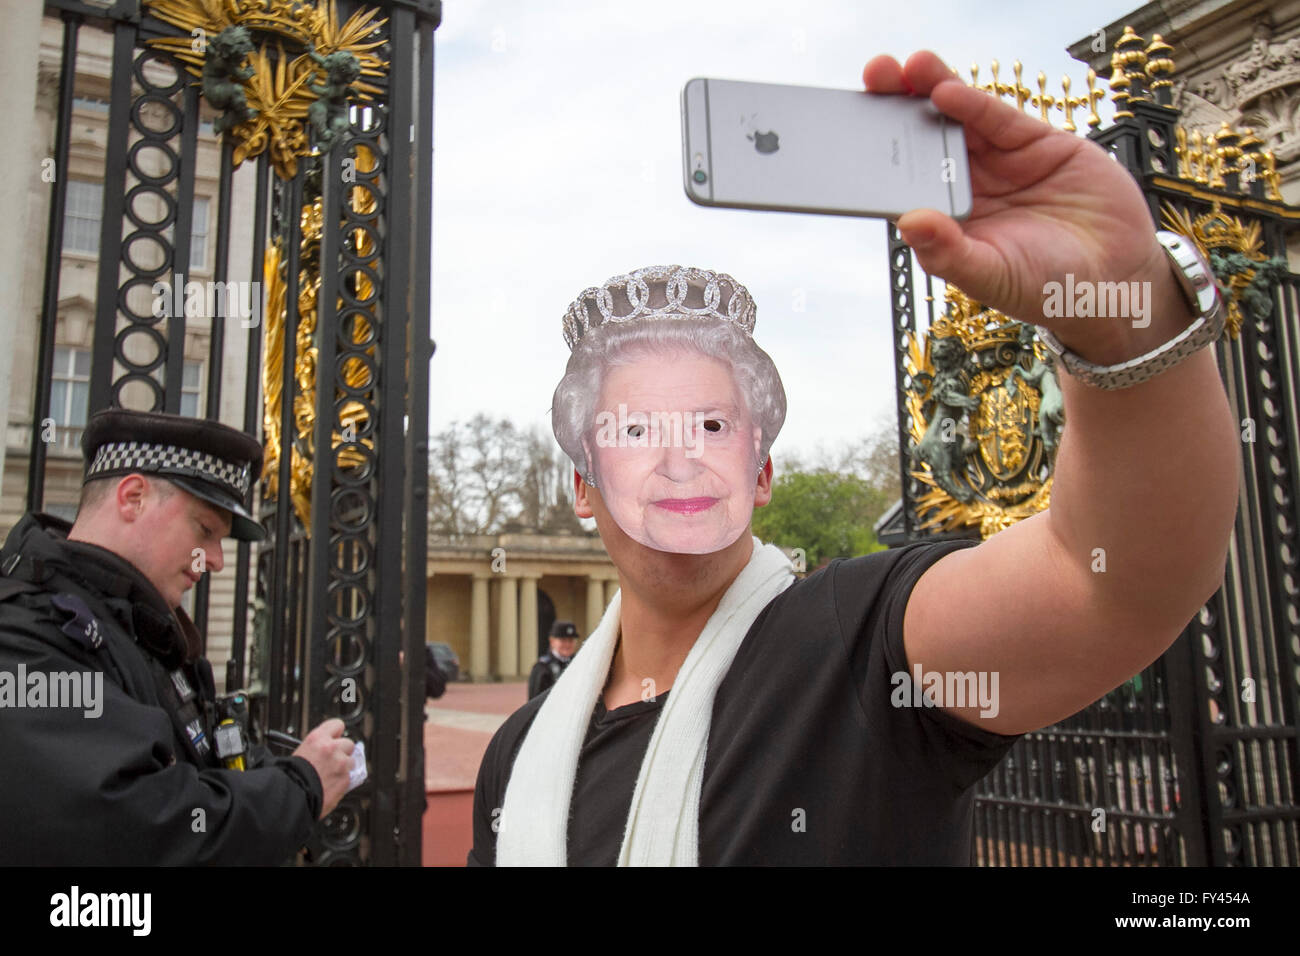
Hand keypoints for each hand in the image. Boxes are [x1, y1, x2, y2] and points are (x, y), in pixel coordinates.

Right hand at [292, 718, 354, 819]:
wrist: (291, 797)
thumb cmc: (291, 777)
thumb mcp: (301, 752)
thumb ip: (317, 747)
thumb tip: (326, 746)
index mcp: (317, 738)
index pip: (337, 725)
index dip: (336, 733)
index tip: (335, 738)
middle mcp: (331, 748)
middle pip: (348, 743)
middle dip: (342, 751)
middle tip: (333, 760)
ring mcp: (341, 763)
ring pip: (351, 761)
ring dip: (344, 767)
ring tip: (330, 775)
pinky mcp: (345, 779)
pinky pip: (349, 777)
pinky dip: (342, 782)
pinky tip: (330, 785)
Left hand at [864, 51, 1175, 354]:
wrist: (1116, 279)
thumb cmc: (1046, 286)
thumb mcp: (991, 276)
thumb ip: (949, 252)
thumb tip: (908, 223)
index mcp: (943, 218)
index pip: (899, 181)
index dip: (874, 155)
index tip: (846, 132)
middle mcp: (964, 185)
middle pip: (920, 139)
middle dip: (894, 108)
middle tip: (871, 78)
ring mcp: (997, 161)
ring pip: (955, 118)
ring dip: (928, 90)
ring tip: (902, 69)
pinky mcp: (1035, 142)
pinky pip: (996, 118)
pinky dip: (972, 103)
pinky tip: (946, 90)